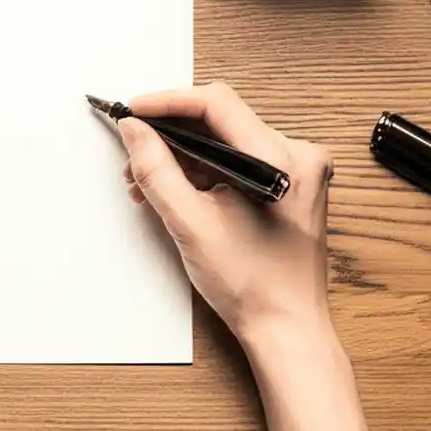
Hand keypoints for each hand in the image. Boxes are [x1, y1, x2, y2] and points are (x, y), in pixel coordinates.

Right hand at [118, 82, 333, 344]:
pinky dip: (204, 170)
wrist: (287, 328)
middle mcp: (298, 156)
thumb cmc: (251, 285)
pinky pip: (239, 160)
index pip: (217, 104)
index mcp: (282, 159)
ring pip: (226, 141)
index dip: (168, 102)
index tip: (133, 111)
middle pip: (221, 120)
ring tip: (146, 180)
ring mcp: (297, 170)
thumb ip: (157, 170)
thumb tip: (134, 130)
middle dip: (171, 134)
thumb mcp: (190, 224)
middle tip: (133, 150)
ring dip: (184, 155)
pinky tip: (175, 189)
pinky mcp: (289, 185)